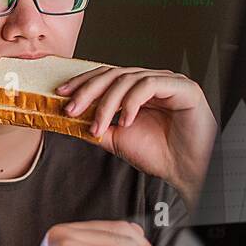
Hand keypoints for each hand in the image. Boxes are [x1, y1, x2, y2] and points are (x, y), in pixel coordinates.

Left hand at [57, 66, 216, 208]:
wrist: (183, 171)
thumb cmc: (156, 154)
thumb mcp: (116, 138)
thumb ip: (95, 125)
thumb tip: (67, 118)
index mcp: (137, 89)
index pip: (106, 76)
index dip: (83, 83)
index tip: (61, 94)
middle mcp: (152, 81)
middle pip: (113, 74)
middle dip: (88, 91)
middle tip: (71, 108)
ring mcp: (168, 82)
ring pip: (128, 79)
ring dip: (107, 103)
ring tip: (98, 126)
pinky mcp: (184, 87)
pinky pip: (149, 85)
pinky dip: (132, 102)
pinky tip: (126, 121)